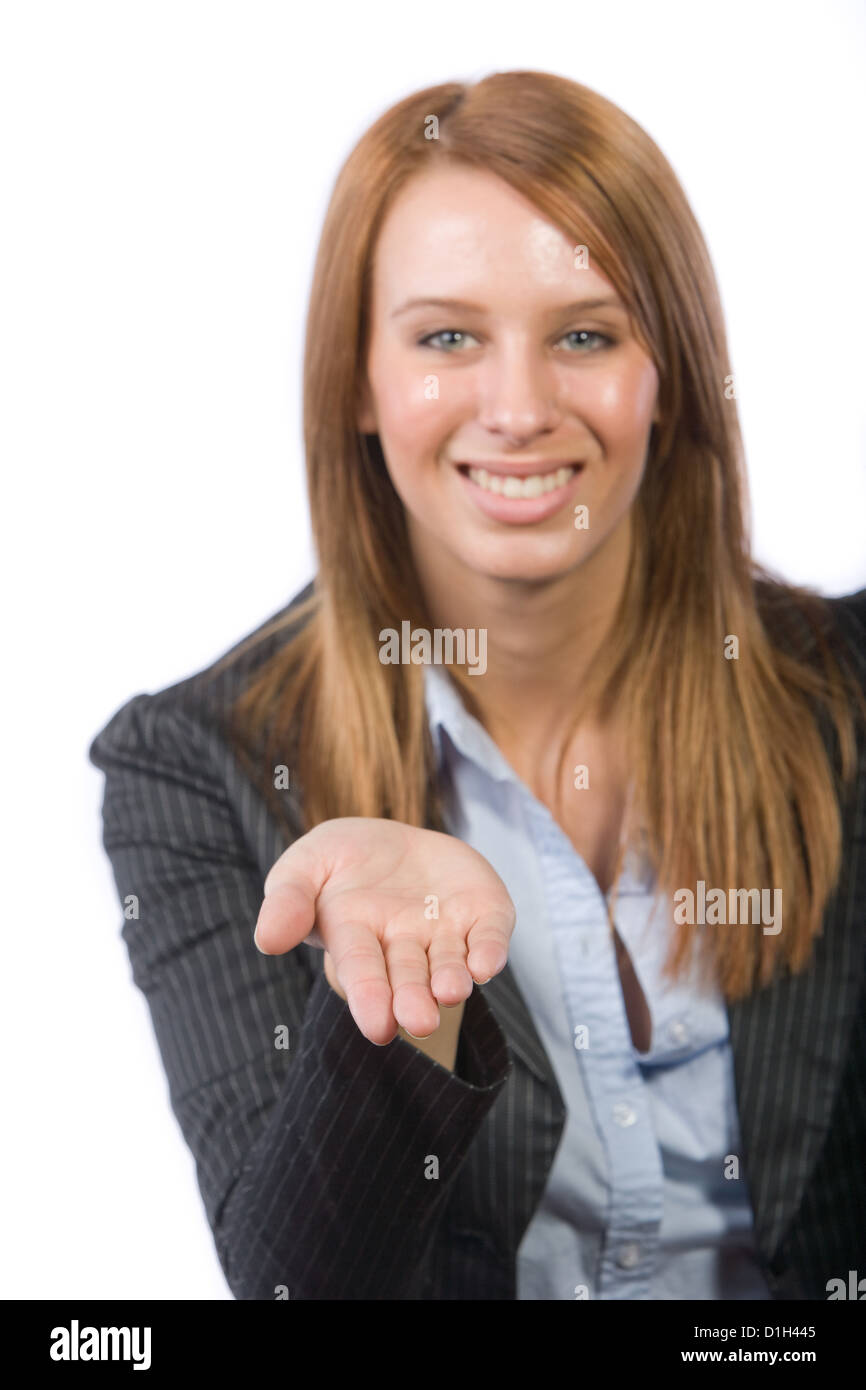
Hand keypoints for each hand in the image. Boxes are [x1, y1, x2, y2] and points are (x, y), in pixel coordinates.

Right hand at [254, 817, 514, 1044]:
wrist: (391, 840)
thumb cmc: (338, 861)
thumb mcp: (304, 867)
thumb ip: (287, 899)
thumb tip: (268, 940)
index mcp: (356, 939)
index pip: (362, 971)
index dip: (370, 997)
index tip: (378, 1026)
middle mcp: (403, 945)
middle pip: (409, 978)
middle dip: (414, 1001)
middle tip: (420, 1022)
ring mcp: (444, 931)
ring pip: (450, 964)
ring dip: (452, 980)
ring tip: (451, 992)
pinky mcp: (481, 912)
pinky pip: (489, 934)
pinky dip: (490, 950)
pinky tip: (487, 964)